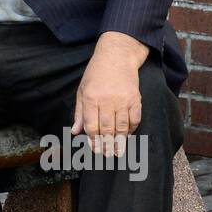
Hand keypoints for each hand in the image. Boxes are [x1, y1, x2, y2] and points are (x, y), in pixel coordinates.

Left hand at [71, 32, 146, 155]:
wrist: (116, 56)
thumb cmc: (96, 74)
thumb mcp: (82, 90)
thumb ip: (80, 112)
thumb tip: (75, 132)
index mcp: (90, 98)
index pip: (92, 125)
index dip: (93, 140)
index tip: (95, 149)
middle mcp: (106, 100)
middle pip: (107, 129)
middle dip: (107, 145)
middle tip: (107, 155)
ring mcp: (122, 99)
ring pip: (121, 126)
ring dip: (120, 141)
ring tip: (118, 152)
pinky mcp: (135, 98)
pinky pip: (135, 118)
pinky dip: (132, 129)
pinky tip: (127, 136)